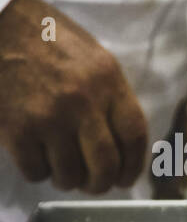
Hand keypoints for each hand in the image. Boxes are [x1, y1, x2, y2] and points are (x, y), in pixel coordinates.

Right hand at [0, 0, 147, 192]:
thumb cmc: (42, 37)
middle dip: (100, 184)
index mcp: (107, 81)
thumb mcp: (90, 56)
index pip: (134, 137)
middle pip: (105, 165)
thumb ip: (109, 95)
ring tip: (59, 168)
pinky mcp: (17, 129)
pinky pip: (35, 171)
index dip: (134, 166)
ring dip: (66, 179)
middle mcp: (83, 102)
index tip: (125, 178)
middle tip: (91, 184)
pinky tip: (33, 155)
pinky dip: (36, 171)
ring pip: (70, 174)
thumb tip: (121, 142)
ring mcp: (49, 117)